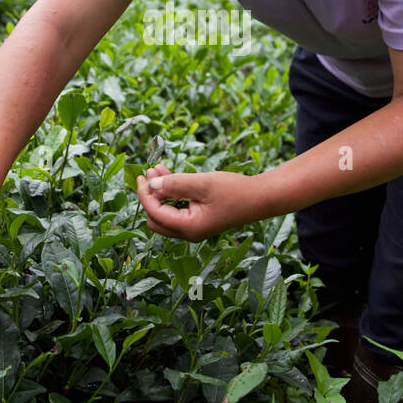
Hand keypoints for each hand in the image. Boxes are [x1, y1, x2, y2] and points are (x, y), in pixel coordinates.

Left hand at [133, 164, 258, 241]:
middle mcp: (189, 233)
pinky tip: (170, 176)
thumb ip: (175, 184)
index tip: (142, 174)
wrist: (260, 199)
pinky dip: (171, 195)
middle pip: (155, 219)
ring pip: (166, 213)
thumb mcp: (202, 183)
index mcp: (189, 227)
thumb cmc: (234, 191)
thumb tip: (151, 184)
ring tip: (158, 168)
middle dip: (150, 195)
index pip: (155, 212)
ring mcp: (194, 229)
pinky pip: (177, 211)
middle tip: (149, 172)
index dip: (145, 193)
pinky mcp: (199, 222)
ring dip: (160, 193)